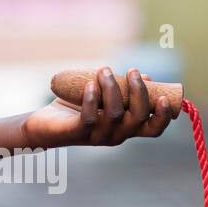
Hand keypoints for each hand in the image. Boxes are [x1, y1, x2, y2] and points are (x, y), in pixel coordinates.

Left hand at [22, 67, 171, 149]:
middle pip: (137, 118)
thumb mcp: (103, 97)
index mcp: (126, 128)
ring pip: (114, 114)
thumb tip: (145, 76)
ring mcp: (98, 136)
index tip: (164, 97)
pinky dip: (92, 99)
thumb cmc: (76, 108)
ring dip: (112, 89)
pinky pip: (90, 117)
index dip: (162, 117)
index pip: (153, 129)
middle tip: (133, 71)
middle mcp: (116, 135)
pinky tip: (90, 85)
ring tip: (105, 70)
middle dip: (139, 93)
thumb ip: (123, 90)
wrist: (43, 125)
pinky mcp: (78, 133)